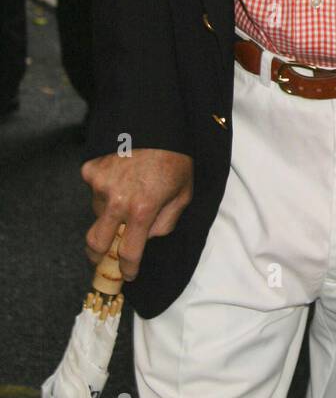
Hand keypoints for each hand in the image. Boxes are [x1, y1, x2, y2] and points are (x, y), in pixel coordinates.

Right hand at [81, 148, 192, 280]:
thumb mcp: (183, 194)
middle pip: (96, 242)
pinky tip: (121, 177)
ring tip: (128, 194)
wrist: (157, 123)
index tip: (128, 274)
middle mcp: (117, 201)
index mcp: (142, 210)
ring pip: (98, 213)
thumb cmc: (176, 159)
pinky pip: (94, 189)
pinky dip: (104, 190)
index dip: (128, 268)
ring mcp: (100, 185)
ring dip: (109, 213)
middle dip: (98, 255)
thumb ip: (166, 221)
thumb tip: (149, 236)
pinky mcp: (91, 170)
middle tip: (104, 257)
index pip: (128, 253)